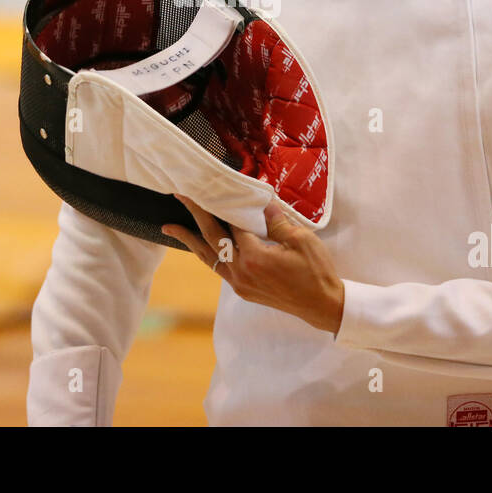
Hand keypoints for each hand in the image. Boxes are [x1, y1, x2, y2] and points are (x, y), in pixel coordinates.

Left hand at [162, 194, 344, 334]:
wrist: (322, 305)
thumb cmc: (316, 271)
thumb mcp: (301, 240)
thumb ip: (277, 222)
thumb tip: (262, 203)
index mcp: (254, 257)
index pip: (232, 224)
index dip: (222, 205)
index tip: (209, 188)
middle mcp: (240, 271)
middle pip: (211, 238)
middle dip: (193, 215)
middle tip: (178, 197)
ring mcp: (240, 283)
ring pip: (208, 257)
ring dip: (189, 240)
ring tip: (169, 228)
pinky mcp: (243, 290)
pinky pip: (219, 268)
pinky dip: (208, 254)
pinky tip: (201, 246)